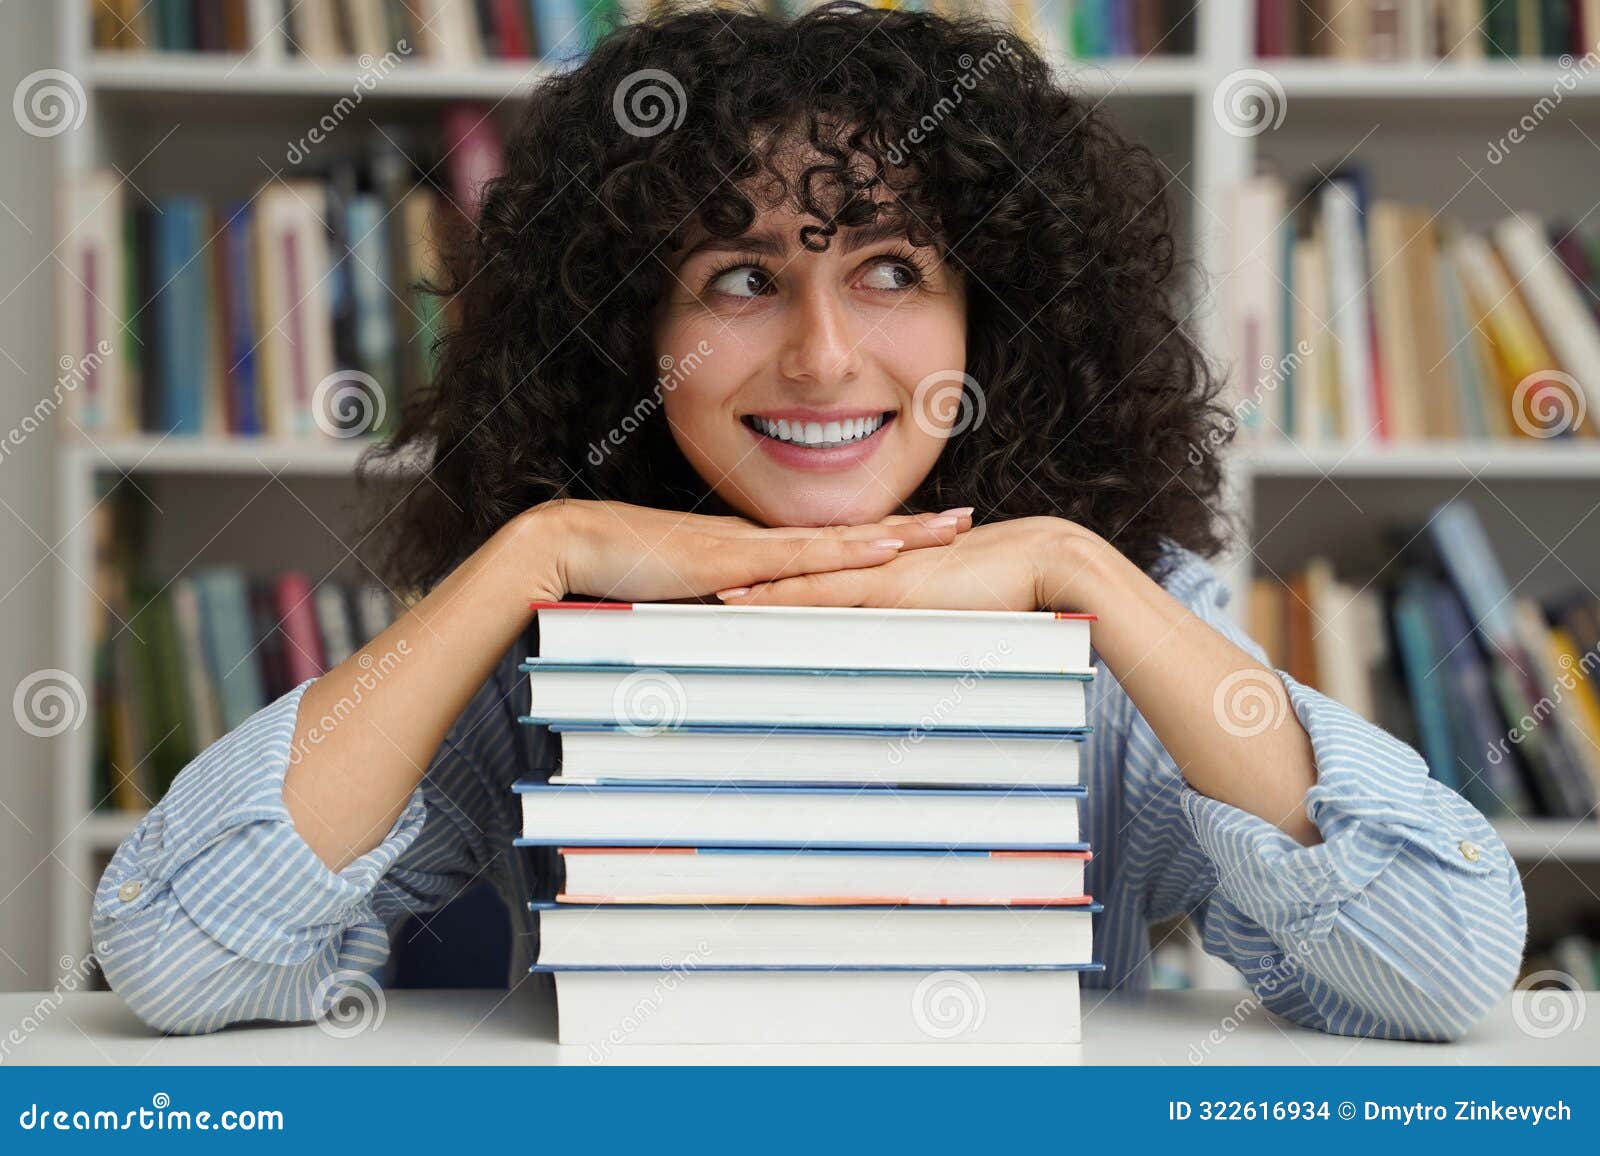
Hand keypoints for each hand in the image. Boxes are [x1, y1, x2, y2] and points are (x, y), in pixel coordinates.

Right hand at [525, 499, 974, 602]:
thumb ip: (714, 621)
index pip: (832, 546)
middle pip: (853, 534)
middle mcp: (765, 543)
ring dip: (899, 533)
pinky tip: (886, 552)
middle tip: (966, 519)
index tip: (924, 535)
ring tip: (951, 527)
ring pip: (843, 539)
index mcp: (757, 552)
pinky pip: (804, 558)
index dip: (880, 538)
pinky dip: (848, 555)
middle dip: (913, 527)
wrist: (575, 544)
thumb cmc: (618, 574)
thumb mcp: (681, 604)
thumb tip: (730, 647)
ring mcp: (754, 547)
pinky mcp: (737, 560)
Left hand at [715, 516, 1096, 610]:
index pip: (824, 571)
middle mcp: (875, 564)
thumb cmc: (1010, 584)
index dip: (782, 577)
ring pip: (803, 580)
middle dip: (755, 580)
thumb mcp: (958, 602)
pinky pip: (828, 595)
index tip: (745, 586)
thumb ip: (931, 611)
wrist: (1043, 561)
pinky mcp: (890, 588)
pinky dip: (788, 600)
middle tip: (707, 586)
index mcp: (888, 566)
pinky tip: (756, 607)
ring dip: (758, 591)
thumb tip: (921, 629)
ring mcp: (879, 573)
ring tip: (713, 597)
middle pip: (802, 571)